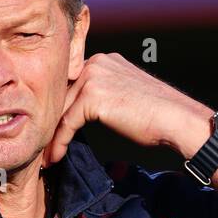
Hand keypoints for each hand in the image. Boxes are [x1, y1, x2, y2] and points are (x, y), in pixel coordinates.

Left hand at [44, 53, 213, 164]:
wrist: (176, 119)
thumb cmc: (157, 116)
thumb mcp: (124, 95)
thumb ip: (103, 95)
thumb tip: (80, 114)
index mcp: (103, 60)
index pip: (72, 84)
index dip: (59, 110)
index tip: (50, 131)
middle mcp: (96, 62)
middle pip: (63, 96)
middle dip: (51, 123)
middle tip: (41, 146)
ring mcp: (93, 77)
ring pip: (61, 110)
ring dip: (51, 136)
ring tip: (44, 157)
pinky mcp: (92, 97)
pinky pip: (67, 124)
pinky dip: (59, 143)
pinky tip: (55, 158)